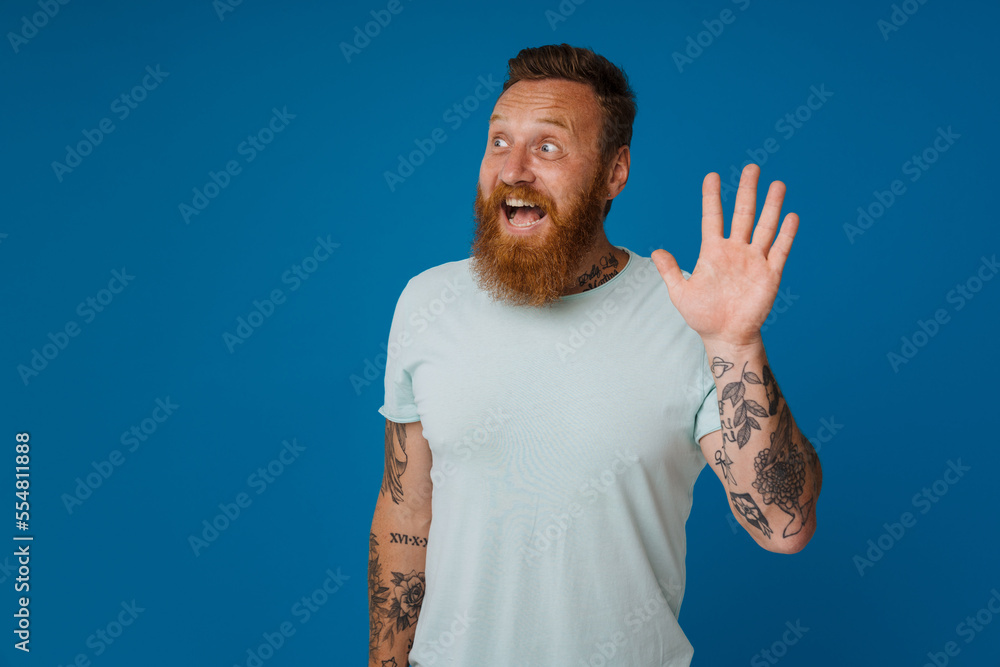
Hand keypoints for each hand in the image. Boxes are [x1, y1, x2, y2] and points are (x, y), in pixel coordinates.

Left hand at [651, 164, 797, 347]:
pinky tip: (790, 216)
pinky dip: (785, 234)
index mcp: (713, 252)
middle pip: (743, 214)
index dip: (712, 197)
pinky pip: (779, 250)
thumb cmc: (703, 316)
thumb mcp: (680, 293)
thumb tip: (655, 252)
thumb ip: (670, 271)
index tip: (712, 175)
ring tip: (777, 184)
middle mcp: (735, 251)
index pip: (712, 217)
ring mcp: (754, 261)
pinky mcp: (769, 275)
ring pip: (764, 227)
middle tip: (752, 167)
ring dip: (771, 206)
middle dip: (747, 191)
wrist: (725, 336)